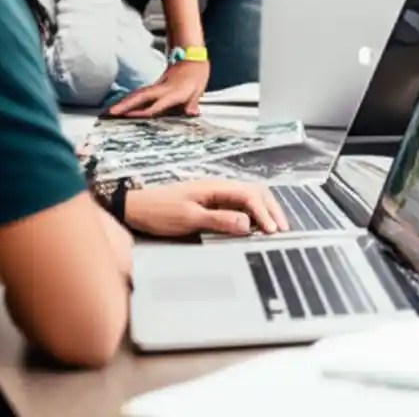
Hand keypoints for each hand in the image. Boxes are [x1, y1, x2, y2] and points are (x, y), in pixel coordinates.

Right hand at [107, 60, 208, 117]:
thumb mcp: (199, 89)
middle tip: (110, 112)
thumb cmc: (197, 74)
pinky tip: (119, 105)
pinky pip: (139, 93)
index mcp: (174, 91)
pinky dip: (128, 99)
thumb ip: (193, 102)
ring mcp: (157, 85)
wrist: (192, 57)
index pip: (158, 103)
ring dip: (123, 102)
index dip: (145, 110)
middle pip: (141, 96)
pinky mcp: (154, 85)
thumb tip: (192, 113)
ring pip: (138, 93)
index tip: (130, 116)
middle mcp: (162, 88)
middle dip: (125, 104)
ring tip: (108, 110)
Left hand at [124, 180, 289, 236]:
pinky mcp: (212, 203)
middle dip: (272, 209)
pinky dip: (253, 214)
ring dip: (264, 211)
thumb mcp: (189, 218)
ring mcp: (216, 194)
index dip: (264, 213)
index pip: (250, 196)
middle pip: (256, 192)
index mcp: (216, 187)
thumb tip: (248, 224)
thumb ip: (219, 220)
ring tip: (274, 228)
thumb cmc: (158, 211)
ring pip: (250, 198)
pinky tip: (255, 226)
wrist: (134, 208)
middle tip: (284, 229)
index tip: (272, 231)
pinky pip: (239, 205)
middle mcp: (220, 187)